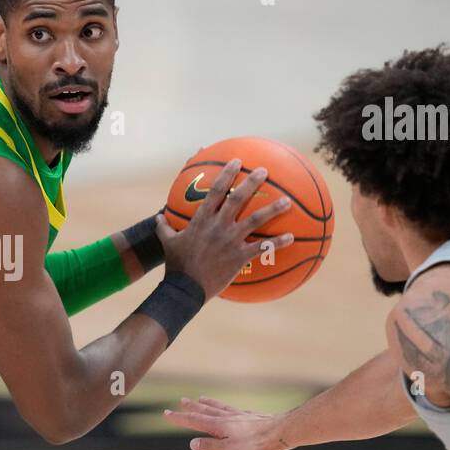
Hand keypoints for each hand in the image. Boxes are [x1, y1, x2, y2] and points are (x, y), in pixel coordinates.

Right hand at [155, 158, 292, 299]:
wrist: (184, 288)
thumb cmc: (176, 265)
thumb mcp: (167, 242)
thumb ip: (163, 228)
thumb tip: (157, 217)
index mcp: (202, 220)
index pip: (216, 191)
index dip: (227, 174)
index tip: (237, 161)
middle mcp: (218, 226)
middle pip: (238, 199)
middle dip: (252, 182)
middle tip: (264, 171)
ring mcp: (230, 241)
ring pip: (256, 220)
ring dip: (273, 210)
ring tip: (287, 201)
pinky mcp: (239, 257)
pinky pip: (262, 248)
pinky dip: (277, 243)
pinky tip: (291, 238)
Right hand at [163, 396, 290, 449]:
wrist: (281, 432)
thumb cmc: (256, 445)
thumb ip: (211, 447)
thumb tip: (192, 443)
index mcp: (218, 426)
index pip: (194, 421)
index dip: (179, 418)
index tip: (166, 413)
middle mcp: (226, 418)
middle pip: (205, 411)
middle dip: (191, 407)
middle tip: (181, 401)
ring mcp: (239, 416)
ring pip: (218, 407)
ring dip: (207, 403)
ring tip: (199, 398)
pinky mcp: (250, 417)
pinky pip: (232, 409)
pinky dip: (224, 406)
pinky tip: (228, 408)